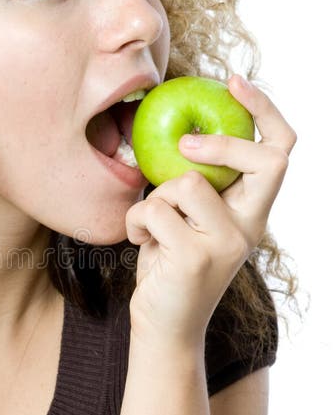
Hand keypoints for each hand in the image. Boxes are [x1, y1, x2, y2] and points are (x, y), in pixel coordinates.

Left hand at [125, 75, 296, 343]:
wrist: (164, 332)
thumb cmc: (170, 270)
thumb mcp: (189, 223)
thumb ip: (195, 188)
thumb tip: (178, 134)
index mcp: (252, 213)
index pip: (280, 151)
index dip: (264, 110)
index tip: (234, 82)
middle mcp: (249, 228)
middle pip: (265, 161)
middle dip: (221, 143)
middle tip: (184, 148)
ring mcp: (226, 244)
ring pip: (186, 183)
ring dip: (155, 199)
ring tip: (151, 228)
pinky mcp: (194, 257)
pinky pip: (153, 211)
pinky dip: (135, 222)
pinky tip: (140, 244)